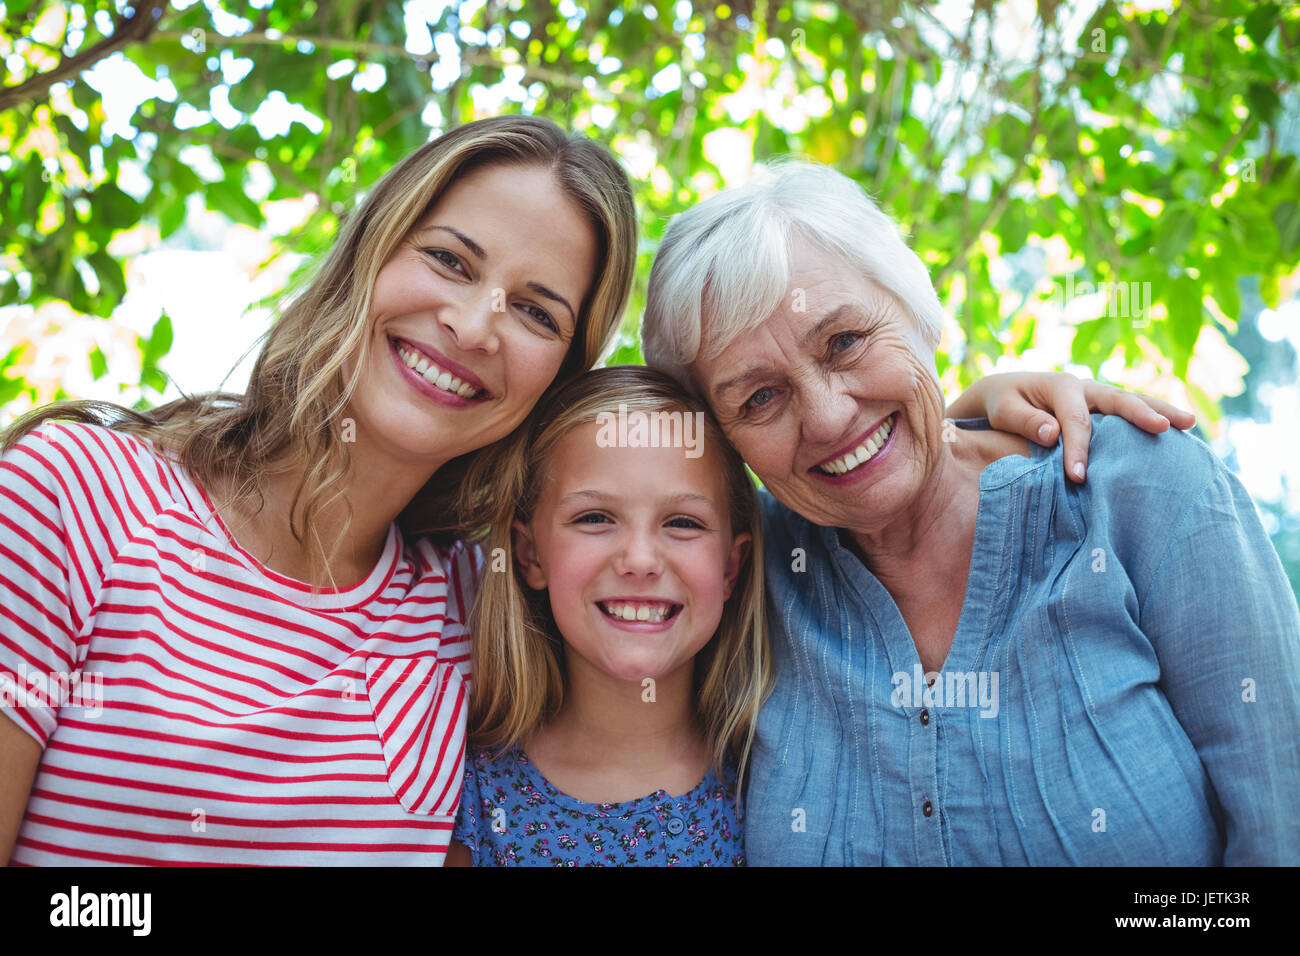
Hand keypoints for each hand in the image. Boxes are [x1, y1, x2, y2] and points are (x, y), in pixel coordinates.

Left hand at [946, 371, 1195, 482]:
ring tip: (1190, 424)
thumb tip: (1052, 433)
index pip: (1075, 421)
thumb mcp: (1004, 410)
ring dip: (1161, 412)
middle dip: (1141, 415)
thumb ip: (1025, 421)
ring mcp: (1098, 396)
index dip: (1078, 449)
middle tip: (1164, 429)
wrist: (1006, 392)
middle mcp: (1085, 387)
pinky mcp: (1104, 409)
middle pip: (1118, 400)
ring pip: (1133, 402)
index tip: (1078, 477)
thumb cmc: (1003, 404)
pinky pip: (1130, 413)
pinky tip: (1178, 434)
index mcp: (1061, 387)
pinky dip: (1152, 420)